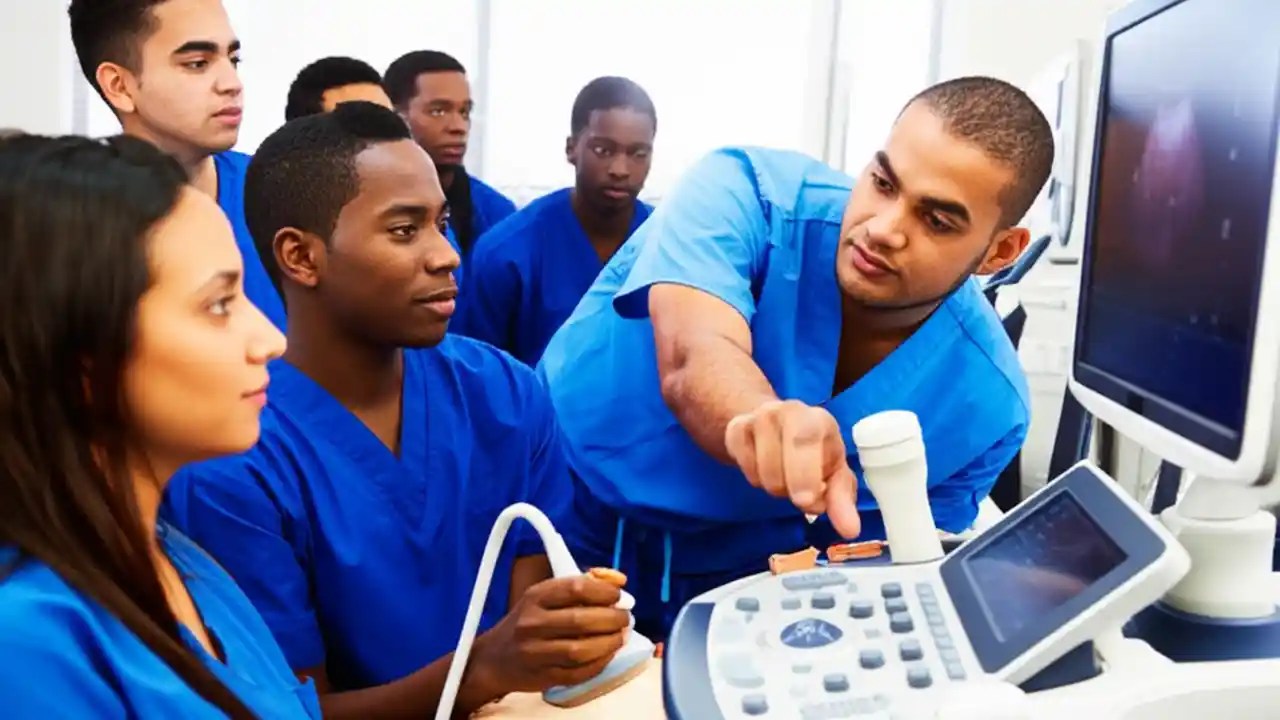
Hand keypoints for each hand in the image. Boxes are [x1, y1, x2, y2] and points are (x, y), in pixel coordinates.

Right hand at [469, 575, 630, 696]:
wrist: (495, 658)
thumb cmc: (529, 621)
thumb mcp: (547, 596)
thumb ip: (583, 584)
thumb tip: (620, 581)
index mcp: (535, 596)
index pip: (576, 588)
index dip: (604, 592)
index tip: (619, 596)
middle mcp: (532, 623)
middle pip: (582, 620)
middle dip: (613, 619)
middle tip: (626, 618)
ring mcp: (535, 652)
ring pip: (581, 649)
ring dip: (609, 643)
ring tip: (621, 636)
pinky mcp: (542, 676)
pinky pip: (578, 672)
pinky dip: (599, 663)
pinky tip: (607, 654)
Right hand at [725, 399, 860, 537]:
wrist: (778, 424)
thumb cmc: (814, 451)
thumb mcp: (834, 472)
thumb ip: (841, 500)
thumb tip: (849, 530)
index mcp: (817, 421)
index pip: (806, 440)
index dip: (803, 474)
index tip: (805, 502)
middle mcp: (785, 412)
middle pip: (776, 458)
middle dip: (787, 487)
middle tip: (801, 499)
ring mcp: (757, 418)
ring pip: (759, 470)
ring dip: (774, 487)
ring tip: (786, 479)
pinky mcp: (736, 429)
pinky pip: (742, 466)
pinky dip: (755, 478)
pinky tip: (766, 469)